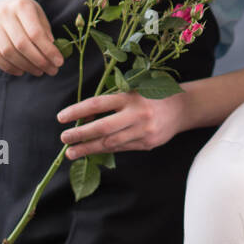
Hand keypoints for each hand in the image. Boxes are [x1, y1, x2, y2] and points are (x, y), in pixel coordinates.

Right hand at [0, 0, 64, 76]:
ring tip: (39, 72)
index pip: (36, 33)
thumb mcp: (36, 13)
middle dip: (39, 61)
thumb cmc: (21, 12)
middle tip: (52, 70)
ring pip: (8, 52)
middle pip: (22, 44)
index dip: (48, 50)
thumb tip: (52, 49)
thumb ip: (44, 29)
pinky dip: (10, 67)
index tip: (59, 62)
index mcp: (21, 5)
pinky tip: (22, 71)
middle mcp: (4, 14)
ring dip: (26, 66)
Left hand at [56, 90, 186, 158]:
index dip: (77, 111)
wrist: (182, 108)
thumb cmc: (151, 96)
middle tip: (63, 138)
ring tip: (71, 152)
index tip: (61, 118)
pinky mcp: (147, 144)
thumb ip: (112, 102)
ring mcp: (142, 131)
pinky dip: (104, 150)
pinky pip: (121, 148)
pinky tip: (92, 152)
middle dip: (79, 134)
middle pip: (102, 127)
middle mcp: (136, 114)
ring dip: (88, 149)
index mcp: (130, 96)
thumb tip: (85, 117)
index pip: (97, 104)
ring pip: (109, 143)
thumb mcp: (133, 91)